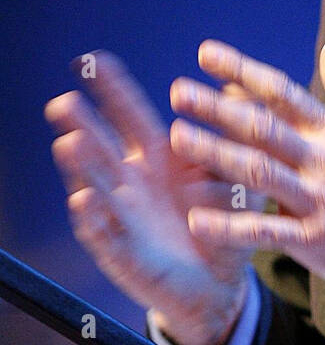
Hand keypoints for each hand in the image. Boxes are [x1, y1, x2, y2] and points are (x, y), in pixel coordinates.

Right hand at [45, 52, 250, 344]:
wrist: (219, 283)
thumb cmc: (222, 222)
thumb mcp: (232, 176)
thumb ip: (231, 137)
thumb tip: (239, 88)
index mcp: (158, 158)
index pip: (131, 116)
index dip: (114, 90)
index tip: (94, 60)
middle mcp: (132, 182)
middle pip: (102, 147)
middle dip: (83, 124)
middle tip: (65, 102)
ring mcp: (122, 216)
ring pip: (96, 186)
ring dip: (82, 167)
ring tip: (69, 142)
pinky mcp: (122, 253)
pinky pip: (104, 234)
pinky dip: (93, 218)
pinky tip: (84, 200)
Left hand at [169, 36, 324, 305]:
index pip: (283, 92)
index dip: (242, 70)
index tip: (205, 55)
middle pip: (263, 127)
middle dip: (218, 107)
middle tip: (178, 91)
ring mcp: (319, 201)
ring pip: (258, 171)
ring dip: (215, 153)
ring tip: (177, 137)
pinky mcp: (315, 241)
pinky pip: (265, 231)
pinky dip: (230, 226)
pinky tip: (196, 219)